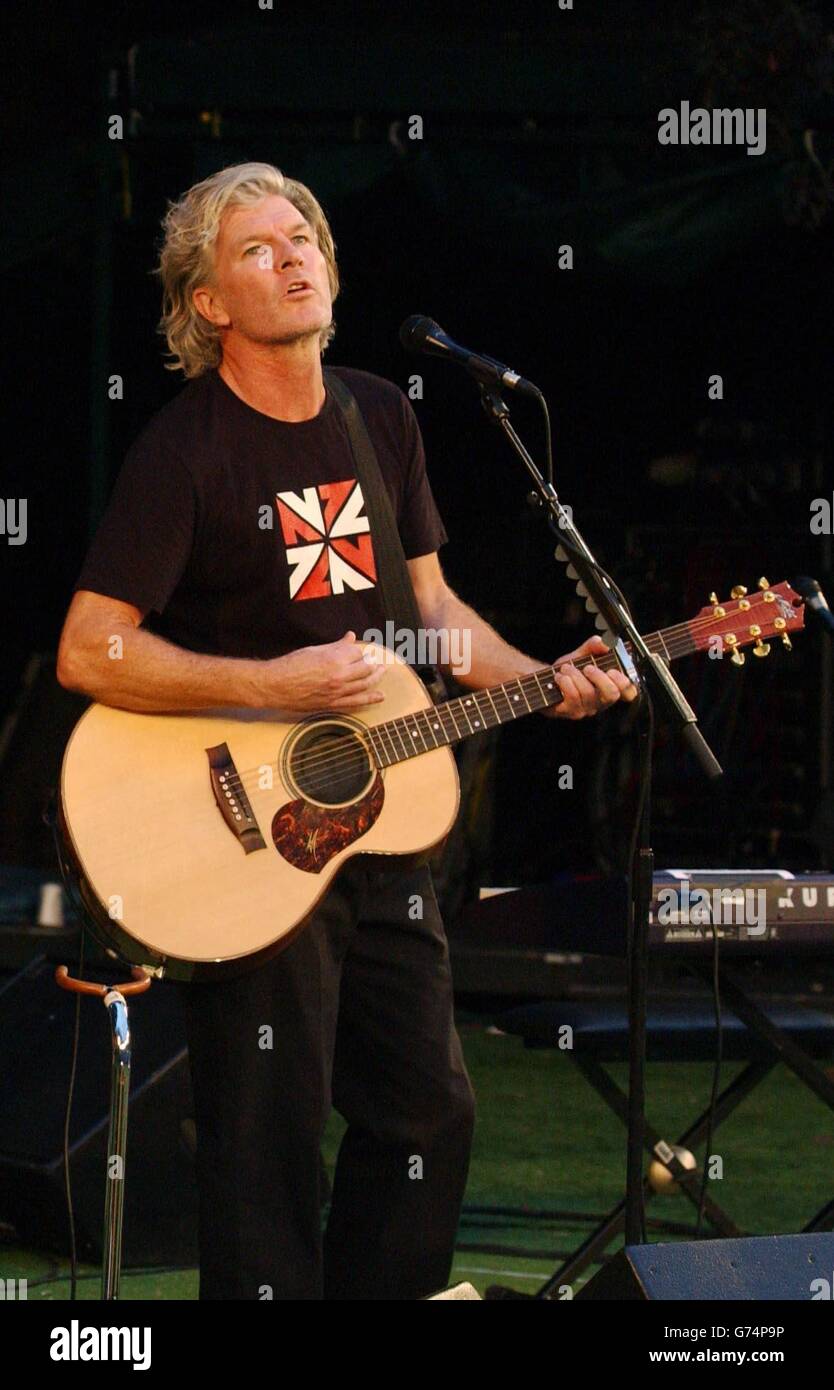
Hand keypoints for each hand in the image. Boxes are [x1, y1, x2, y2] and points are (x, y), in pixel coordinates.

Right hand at [261, 631, 385, 711]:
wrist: (275, 686)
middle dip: (373, 663)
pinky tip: (379, 696)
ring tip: (382, 672)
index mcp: (334, 658)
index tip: (359, 650)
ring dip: (376, 677)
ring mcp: (338, 691)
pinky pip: (356, 702)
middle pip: (366, 668)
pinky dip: (369, 699)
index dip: (358, 650)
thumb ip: (335, 646)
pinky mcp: (333, 704)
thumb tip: (350, 637)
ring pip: (365, 684)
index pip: (357, 652)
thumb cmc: (290, 666)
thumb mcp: (314, 650)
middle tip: (377, 660)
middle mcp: (339, 675)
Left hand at [545, 635, 637, 719]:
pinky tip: (559, 677)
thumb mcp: (582, 654)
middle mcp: (601, 701)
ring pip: (588, 693)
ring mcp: (586, 709)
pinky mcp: (570, 712)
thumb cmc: (569, 669)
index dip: (625, 683)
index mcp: (609, 688)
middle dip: (599, 677)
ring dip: (575, 675)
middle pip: (612, 694)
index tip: (612, 670)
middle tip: (587, 667)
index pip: (629, 693)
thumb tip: (605, 643)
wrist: (545, 681)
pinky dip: (565, 682)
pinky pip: (573, 697)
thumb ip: (594, 646)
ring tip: (566, 668)